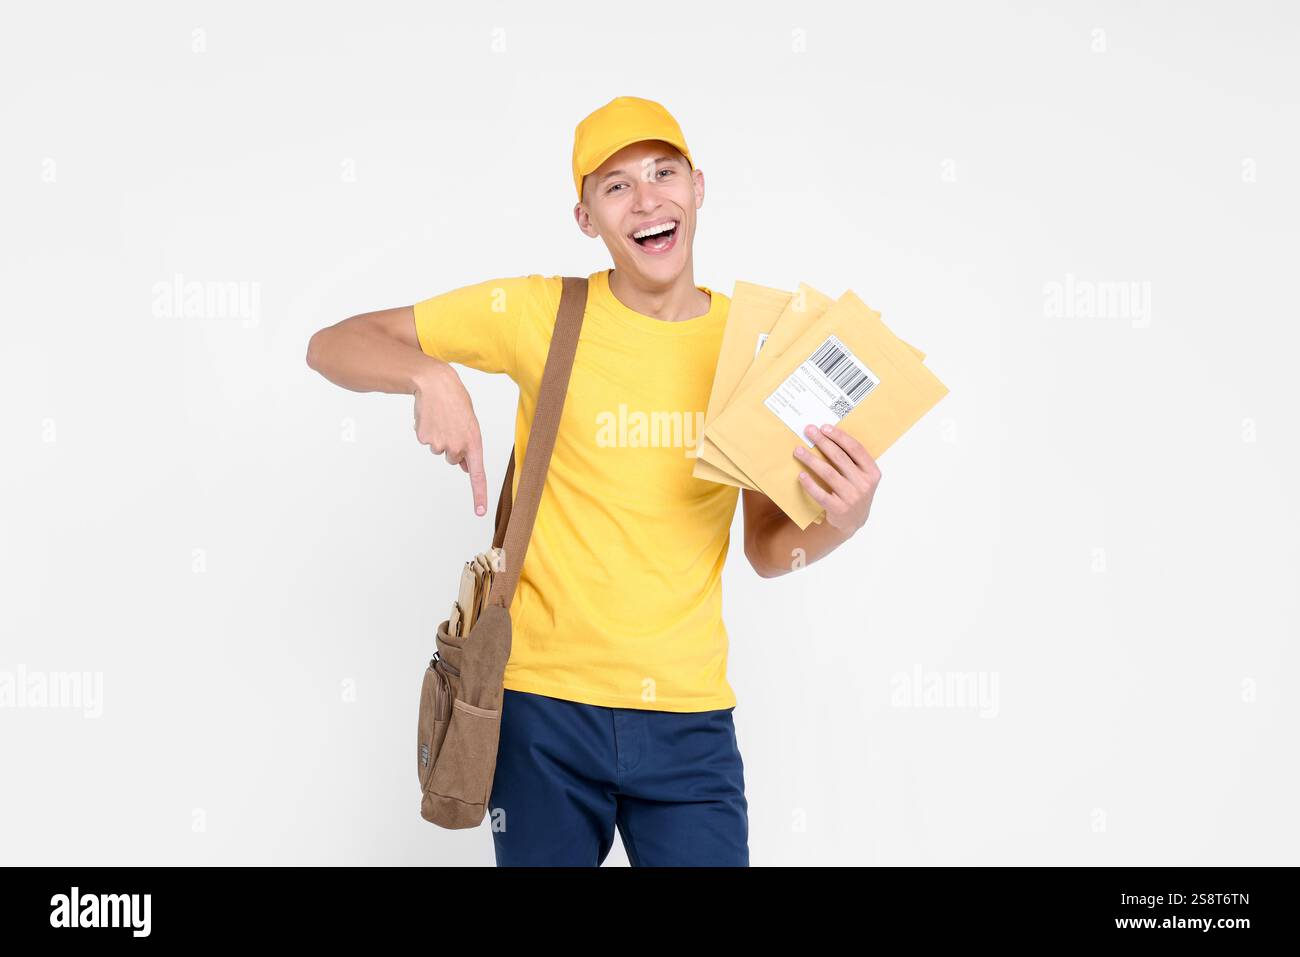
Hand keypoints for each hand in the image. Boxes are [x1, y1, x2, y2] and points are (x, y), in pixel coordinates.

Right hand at [413, 363, 487, 515]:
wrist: (435, 383)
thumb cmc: (455, 399)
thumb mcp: (470, 422)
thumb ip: (469, 446)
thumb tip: (465, 466)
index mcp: (474, 442)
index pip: (478, 474)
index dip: (479, 494)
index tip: (480, 512)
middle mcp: (457, 446)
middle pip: (453, 459)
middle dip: (452, 445)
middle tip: (452, 424)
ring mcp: (440, 443)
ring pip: (439, 450)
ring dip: (440, 437)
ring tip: (442, 418)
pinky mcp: (425, 438)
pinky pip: (427, 441)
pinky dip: (428, 432)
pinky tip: (431, 417)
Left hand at [792, 423, 881, 531]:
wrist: (853, 521)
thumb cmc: (853, 491)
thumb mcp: (861, 477)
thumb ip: (852, 461)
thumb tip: (828, 436)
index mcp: (872, 472)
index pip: (856, 449)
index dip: (840, 436)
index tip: (824, 427)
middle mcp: (864, 484)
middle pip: (840, 458)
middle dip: (822, 442)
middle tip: (809, 431)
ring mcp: (852, 497)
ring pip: (828, 473)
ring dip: (811, 460)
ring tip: (798, 451)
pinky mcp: (839, 509)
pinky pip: (821, 494)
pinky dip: (810, 484)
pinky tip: (800, 475)